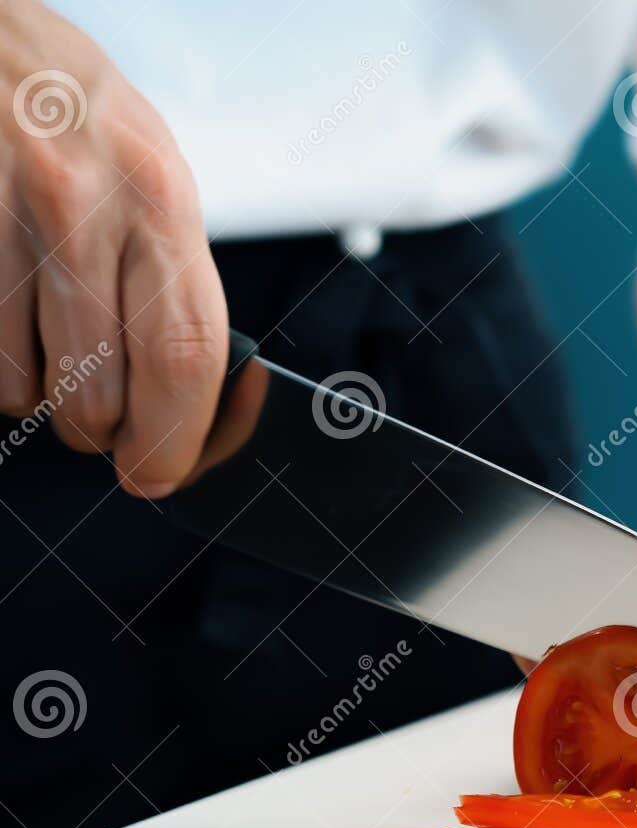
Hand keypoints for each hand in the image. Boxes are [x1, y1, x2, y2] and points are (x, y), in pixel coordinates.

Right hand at [1, 0, 227, 495]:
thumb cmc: (78, 116)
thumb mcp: (155, 180)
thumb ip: (173, 283)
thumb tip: (188, 405)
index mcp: (161, 202)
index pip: (187, 355)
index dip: (178, 437)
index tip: (163, 472)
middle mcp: (85, 209)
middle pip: (102, 393)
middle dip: (104, 433)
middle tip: (102, 419)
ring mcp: (5, 219)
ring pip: (27, 389)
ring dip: (41, 396)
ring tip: (47, 338)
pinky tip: (6, 313)